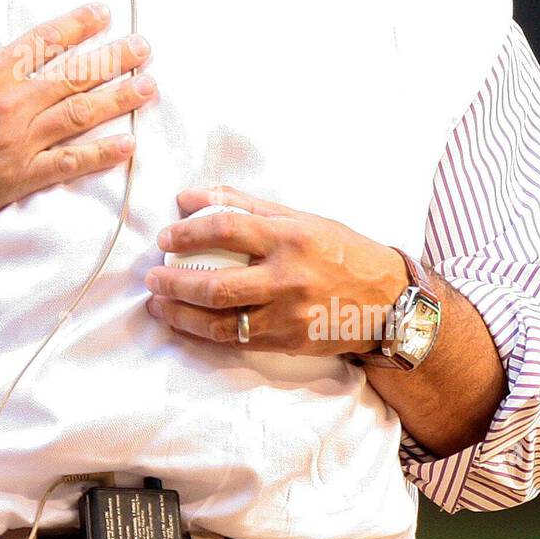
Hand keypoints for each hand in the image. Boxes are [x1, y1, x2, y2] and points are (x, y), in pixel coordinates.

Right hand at [0, 0, 155, 231]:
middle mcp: (10, 103)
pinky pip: (69, 163)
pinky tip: (128, 145)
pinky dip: (101, 154)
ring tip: (148, 86)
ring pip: (80, 114)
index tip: (105, 13)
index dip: (78, 24)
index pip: (44, 40)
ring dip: (118, 98)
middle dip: (114, 57)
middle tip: (144, 47)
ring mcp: (17, 141)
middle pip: (74, 74)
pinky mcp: (18, 177)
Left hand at [143, 185, 407, 355]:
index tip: (165, 237)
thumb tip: (190, 196)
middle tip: (151, 277)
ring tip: (158, 305)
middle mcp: (287, 277)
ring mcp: (287, 314)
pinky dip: (204, 333)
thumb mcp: (299, 218)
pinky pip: (236, 340)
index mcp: (289, 237)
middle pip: (216, 284)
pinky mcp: (288, 342)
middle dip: (174, 283)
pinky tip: (186, 324)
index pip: (226, 229)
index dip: (188, 233)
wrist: (388, 302)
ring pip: (220, 321)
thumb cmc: (339, 251)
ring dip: (180, 314)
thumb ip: (243, 206)